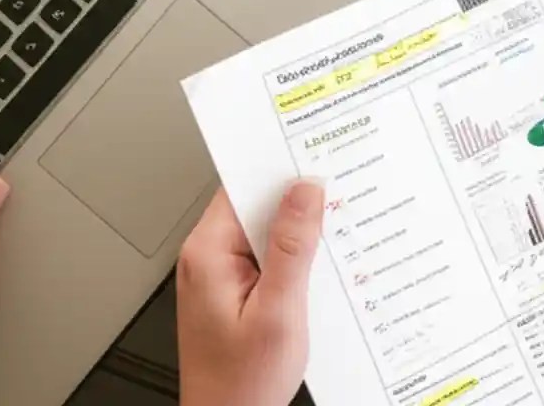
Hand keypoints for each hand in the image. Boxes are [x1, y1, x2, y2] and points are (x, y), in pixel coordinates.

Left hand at [177, 182, 323, 405]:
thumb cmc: (241, 384)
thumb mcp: (278, 312)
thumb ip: (291, 248)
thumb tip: (304, 192)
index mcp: (207, 253)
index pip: (242, 186)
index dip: (279, 170)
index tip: (314, 159)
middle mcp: (206, 258)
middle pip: (254, 206)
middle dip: (296, 202)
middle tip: (338, 199)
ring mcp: (217, 275)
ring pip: (262, 233)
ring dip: (297, 234)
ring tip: (334, 238)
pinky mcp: (231, 292)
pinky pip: (263, 258)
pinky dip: (291, 260)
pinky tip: (317, 271)